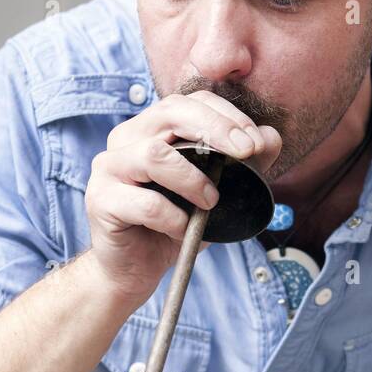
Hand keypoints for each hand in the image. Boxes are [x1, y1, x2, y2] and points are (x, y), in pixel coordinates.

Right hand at [85, 90, 281, 303]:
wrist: (133, 270)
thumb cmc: (171, 226)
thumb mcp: (215, 193)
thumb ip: (243, 165)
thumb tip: (271, 137)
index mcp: (151, 129)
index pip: (190, 101)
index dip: (226, 116)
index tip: (254, 144)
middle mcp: (126, 139)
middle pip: (170, 112)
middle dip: (216, 130)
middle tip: (246, 154)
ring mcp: (108, 167)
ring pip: (154, 155)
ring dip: (193, 179)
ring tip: (210, 203)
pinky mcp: (100, 200)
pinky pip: (144, 203)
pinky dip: (173, 218)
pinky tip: (183, 230)